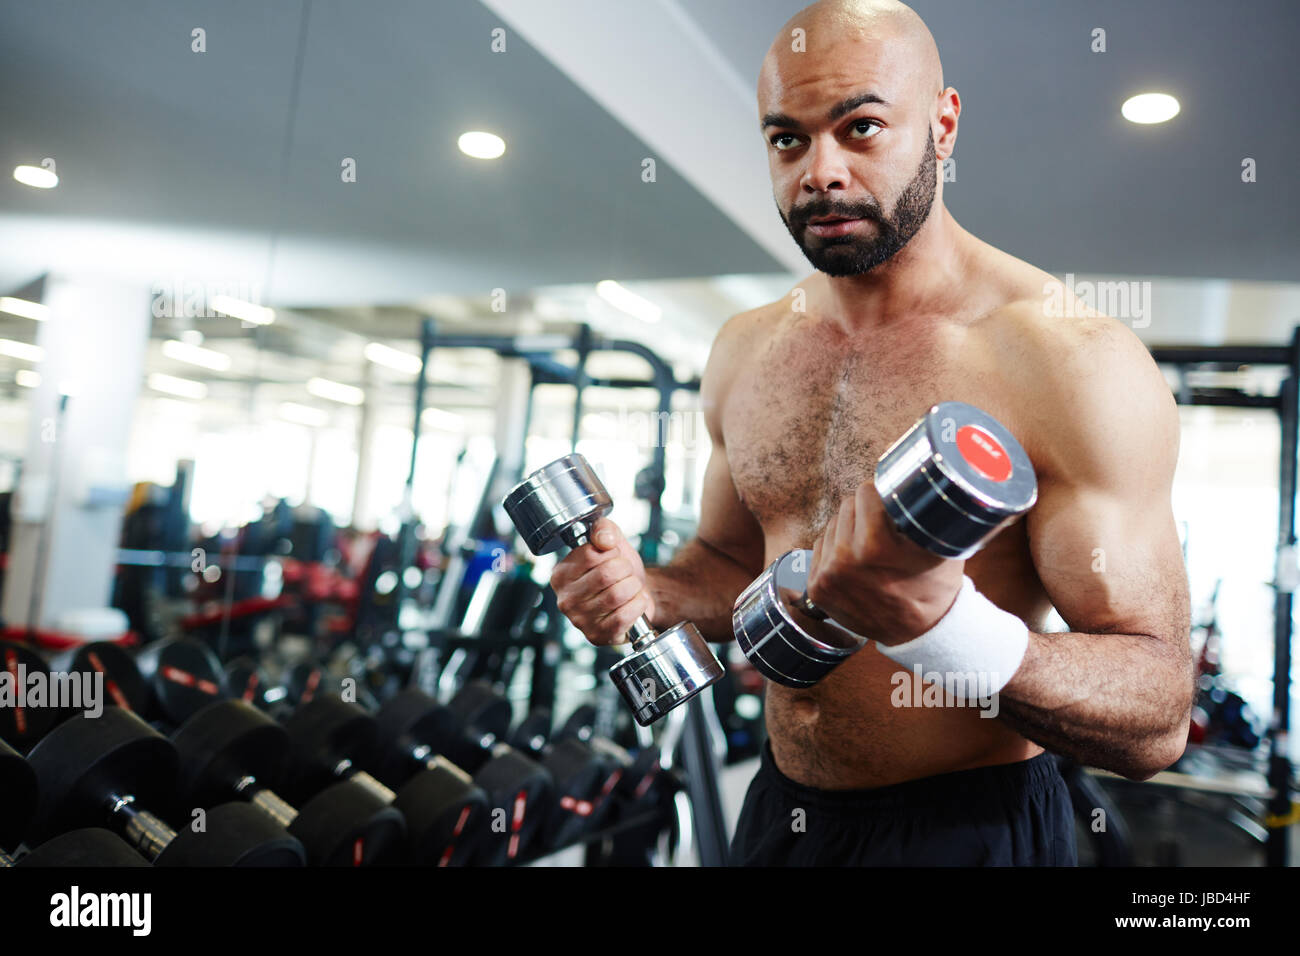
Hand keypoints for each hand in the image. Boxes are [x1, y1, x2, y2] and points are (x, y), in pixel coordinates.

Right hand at [550, 517, 655, 645]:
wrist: (636, 595)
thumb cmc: (619, 571)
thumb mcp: (612, 542)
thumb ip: (604, 530)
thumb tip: (604, 539)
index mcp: (561, 574)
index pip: (590, 554)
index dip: (611, 552)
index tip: (614, 556)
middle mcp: (566, 599)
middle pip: (606, 574)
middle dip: (625, 569)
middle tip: (626, 573)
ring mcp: (580, 620)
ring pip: (618, 594)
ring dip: (633, 587)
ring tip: (630, 587)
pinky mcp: (598, 636)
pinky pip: (625, 615)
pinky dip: (638, 604)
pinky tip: (634, 602)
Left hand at [805, 480, 964, 645]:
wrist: (920, 632)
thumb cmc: (934, 585)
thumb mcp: (939, 545)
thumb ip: (920, 512)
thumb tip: (910, 477)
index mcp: (874, 546)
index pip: (865, 493)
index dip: (881, 494)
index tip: (890, 503)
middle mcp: (844, 560)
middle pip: (846, 506)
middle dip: (866, 510)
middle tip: (884, 525)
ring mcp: (827, 575)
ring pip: (833, 525)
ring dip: (850, 528)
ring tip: (872, 545)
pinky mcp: (816, 587)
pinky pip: (821, 546)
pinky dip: (837, 547)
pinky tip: (857, 560)